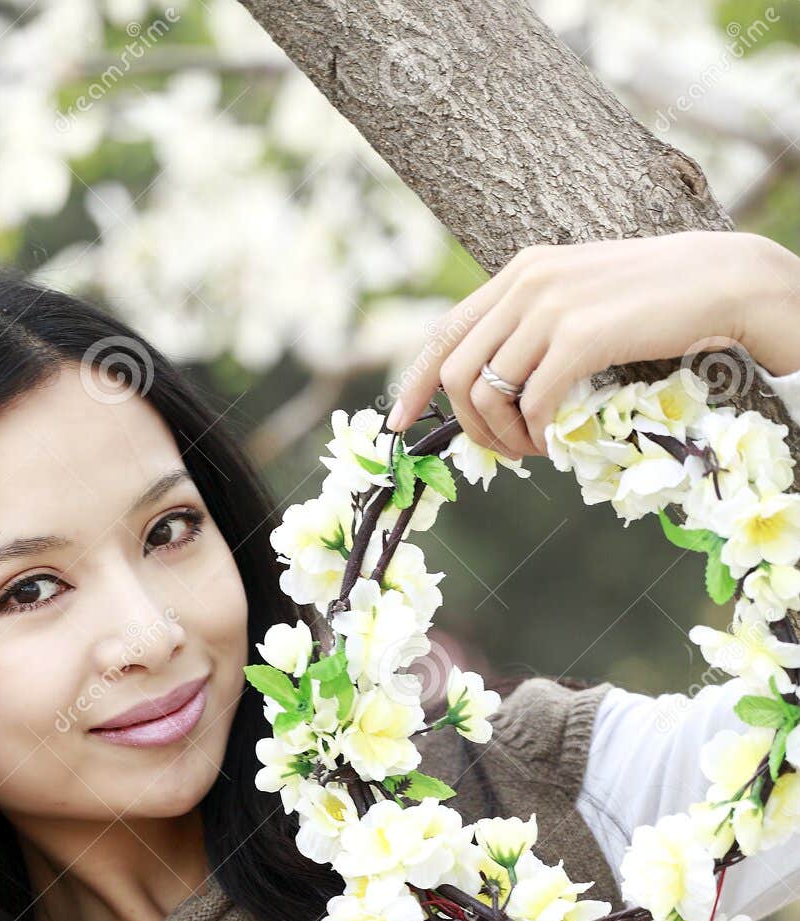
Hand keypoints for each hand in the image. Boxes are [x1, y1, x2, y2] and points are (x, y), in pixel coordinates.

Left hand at [385, 231, 799, 457]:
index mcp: (520, 273)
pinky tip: (554, 446)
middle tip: (503, 452)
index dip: (414, 384)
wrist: (719, 280)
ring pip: (486, 392)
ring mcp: (551, 306)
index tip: (398, 425)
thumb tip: (497, 384)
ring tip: (533, 450)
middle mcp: (526, 282)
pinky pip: (533, 402)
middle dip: (468, 425)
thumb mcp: (580, 300)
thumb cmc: (655, 301)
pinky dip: (536, 436)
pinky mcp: (580, 335)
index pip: (443, 332)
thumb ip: (535, 327)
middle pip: (455, 371)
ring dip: (504, 437)